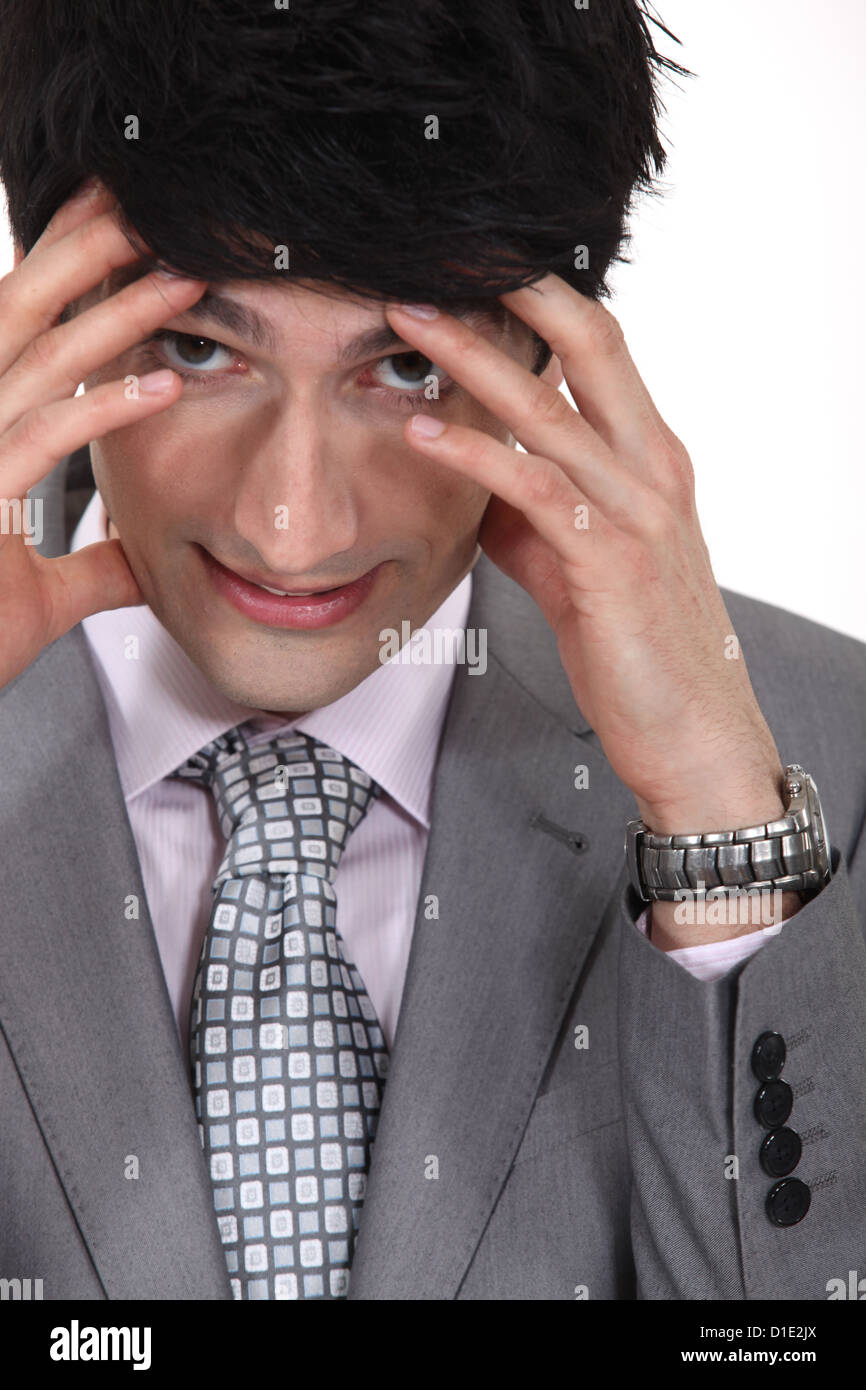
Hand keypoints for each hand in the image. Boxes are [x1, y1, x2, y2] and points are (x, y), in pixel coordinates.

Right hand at [0, 178, 206, 690]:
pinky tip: (159, 387)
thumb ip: (92, 569)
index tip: (124, 220)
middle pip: (21, 312)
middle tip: (153, 200)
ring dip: (115, 315)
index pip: (20, 327)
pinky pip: (39, 440)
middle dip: (86, 249)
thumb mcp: (37, 596)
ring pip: (38, 361)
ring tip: (185, 277)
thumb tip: (139, 562)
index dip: (68, 267)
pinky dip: (102, 411)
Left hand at [385, 277, 798, 942]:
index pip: (599, 345)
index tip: (469, 261)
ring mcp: (637, 510)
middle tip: (433, 256)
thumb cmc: (631, 642)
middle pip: (591, 340)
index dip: (539, 293)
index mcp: (648, 454)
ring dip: (473, 357)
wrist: (689, 728)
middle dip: (512, 289)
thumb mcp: (572, 557)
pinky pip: (535, 489)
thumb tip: (466, 463)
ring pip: (551, 409)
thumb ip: (527, 503)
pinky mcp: (611, 561)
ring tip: (407, 318)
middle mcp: (652, 465)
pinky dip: (475, 453)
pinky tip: (423, 429)